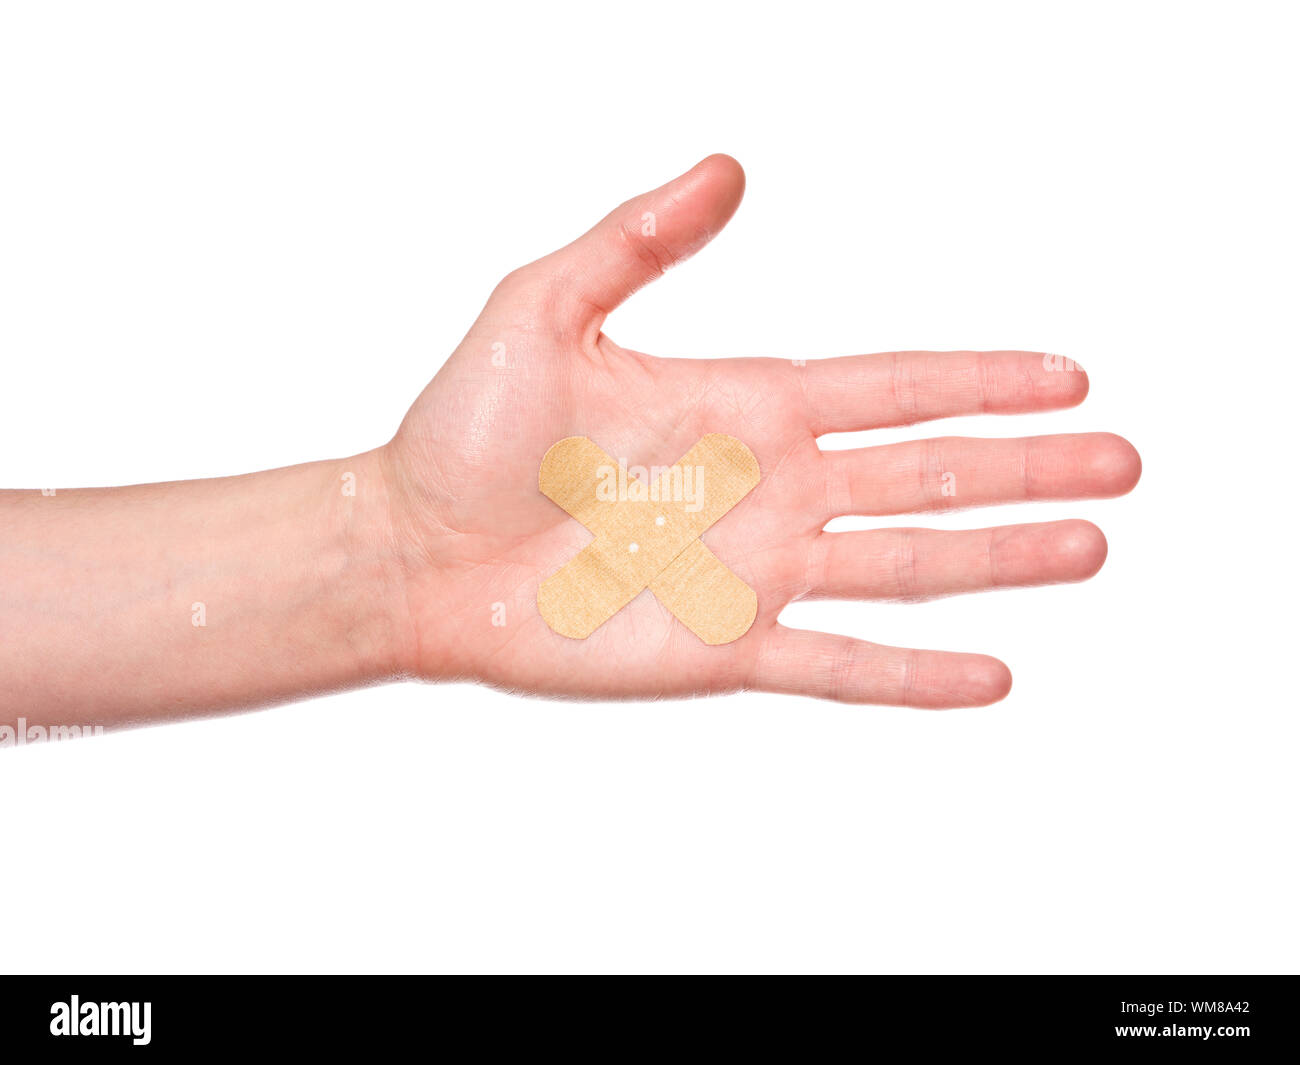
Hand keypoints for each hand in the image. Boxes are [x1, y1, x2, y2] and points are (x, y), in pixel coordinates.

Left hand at [380, 155, 1139, 707]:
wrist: (412, 551)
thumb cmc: (464, 431)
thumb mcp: (544, 306)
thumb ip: (639, 241)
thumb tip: (728, 167)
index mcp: (743, 404)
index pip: (891, 386)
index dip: (979, 381)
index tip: (1067, 375)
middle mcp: (768, 487)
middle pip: (927, 472)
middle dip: (1026, 465)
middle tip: (1123, 462)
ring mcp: (754, 572)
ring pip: (906, 563)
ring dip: (1001, 558)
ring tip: (1090, 547)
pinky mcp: (723, 649)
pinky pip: (838, 664)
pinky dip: (914, 674)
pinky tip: (991, 674)